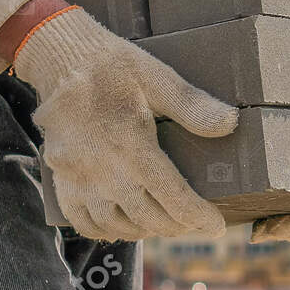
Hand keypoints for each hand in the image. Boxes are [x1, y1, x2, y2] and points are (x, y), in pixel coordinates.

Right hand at [13, 8, 236, 239]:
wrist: (59, 58)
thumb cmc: (112, 66)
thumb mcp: (157, 77)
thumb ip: (192, 104)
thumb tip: (230, 123)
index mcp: (132, 146)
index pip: (174, 197)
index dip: (199, 218)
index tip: (216, 227)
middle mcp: (104, 170)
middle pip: (148, 218)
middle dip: (177, 226)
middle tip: (194, 222)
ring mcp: (79, 179)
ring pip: (116, 225)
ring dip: (145, 231)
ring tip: (164, 223)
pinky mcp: (61, 179)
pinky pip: (82, 222)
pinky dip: (106, 231)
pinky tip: (123, 224)